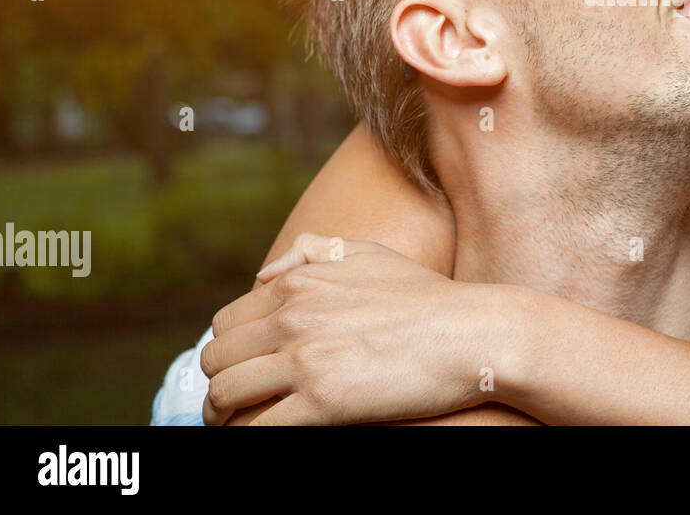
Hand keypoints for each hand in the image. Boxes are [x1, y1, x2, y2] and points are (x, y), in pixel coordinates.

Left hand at [199, 233, 513, 424]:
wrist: (473, 334)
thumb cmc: (429, 298)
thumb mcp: (371, 255)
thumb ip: (314, 253)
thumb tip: (264, 275)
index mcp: (298, 283)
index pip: (226, 323)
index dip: (228, 353)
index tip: (241, 373)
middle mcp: (293, 316)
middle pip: (216, 360)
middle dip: (220, 386)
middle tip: (236, 407)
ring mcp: (307, 359)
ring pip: (225, 395)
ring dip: (225, 416)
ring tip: (241, 426)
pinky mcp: (325, 402)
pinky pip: (260, 428)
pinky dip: (253, 436)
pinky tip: (268, 437)